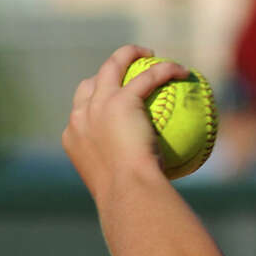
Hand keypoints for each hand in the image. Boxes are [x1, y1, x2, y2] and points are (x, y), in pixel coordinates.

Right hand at [62, 45, 188, 195]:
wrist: (128, 194)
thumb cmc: (130, 201)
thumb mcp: (124, 190)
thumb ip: (128, 177)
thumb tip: (151, 185)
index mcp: (73, 139)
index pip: (80, 114)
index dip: (93, 105)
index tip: (109, 105)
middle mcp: (79, 117)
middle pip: (90, 84)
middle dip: (105, 75)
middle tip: (125, 74)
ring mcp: (97, 106)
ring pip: (113, 66)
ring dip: (129, 54)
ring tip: (147, 54)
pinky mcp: (121, 100)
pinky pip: (147, 77)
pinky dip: (165, 71)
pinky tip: (181, 71)